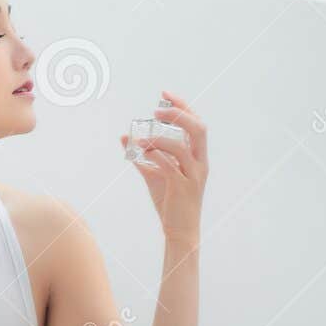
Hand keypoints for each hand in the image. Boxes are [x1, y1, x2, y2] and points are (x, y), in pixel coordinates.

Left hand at [120, 88, 207, 245]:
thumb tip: (125, 139)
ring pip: (182, 147)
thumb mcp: (156, 175)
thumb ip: (143, 157)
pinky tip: (140, 151)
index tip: (165, 94)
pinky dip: (155, 155)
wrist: (180, 231)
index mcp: (197, 157)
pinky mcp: (182, 188)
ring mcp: (193, 175)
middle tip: (156, 111)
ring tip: (141, 139)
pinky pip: (170, 166)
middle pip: (198, 130)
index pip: (196, 125)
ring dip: (160, 139)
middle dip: (179, 115)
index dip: (182, 107)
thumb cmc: (171, 202)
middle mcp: (199, 163)